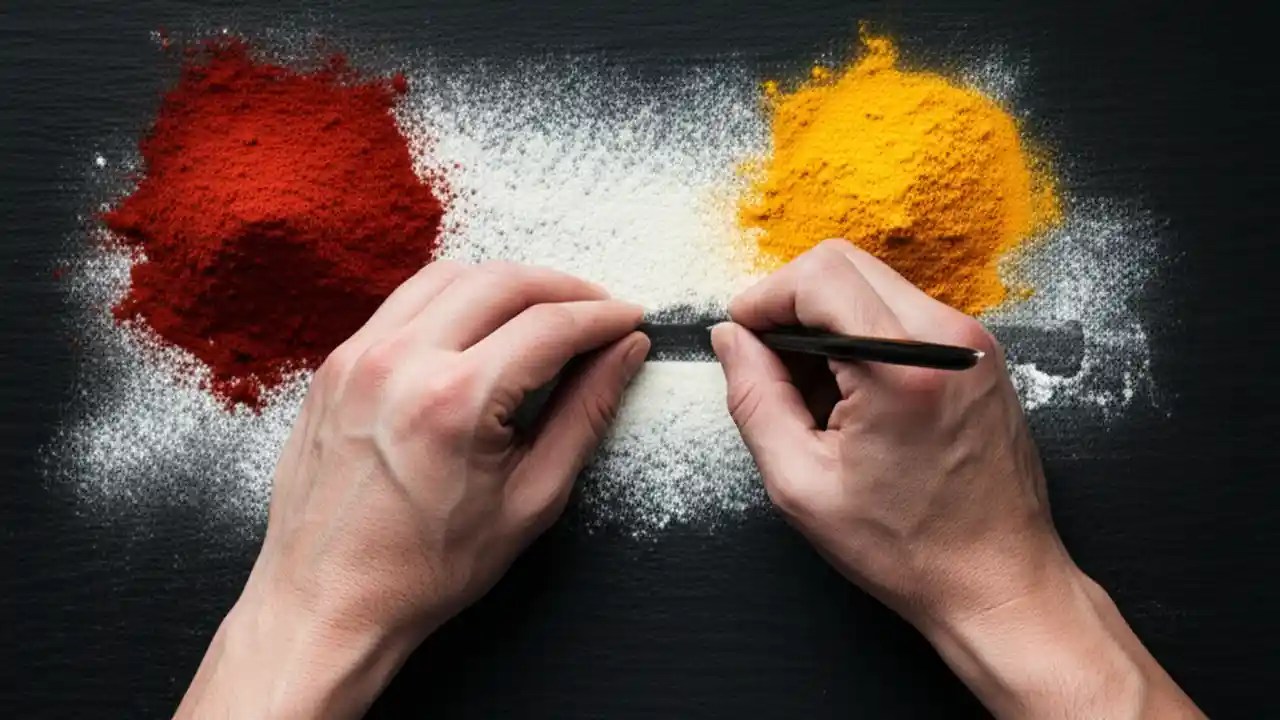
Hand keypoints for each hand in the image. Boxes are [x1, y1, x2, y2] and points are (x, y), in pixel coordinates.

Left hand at [178, 261, 648, 718]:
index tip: (630, 319)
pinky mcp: (336, 364)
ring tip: (545, 311)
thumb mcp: (531, 500)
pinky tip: (481, 325)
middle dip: (564, 288)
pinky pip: (405, 301)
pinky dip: (455, 298)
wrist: (327, 603)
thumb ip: (584, 415)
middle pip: (503, 282)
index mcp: (454, 401)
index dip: (603, 316)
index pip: (549, 326)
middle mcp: (401, 363)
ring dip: (508, 282)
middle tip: (599, 310)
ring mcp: (359, 357)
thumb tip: (624, 353)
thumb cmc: (425, 570)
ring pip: (450, 275)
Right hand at [712, 239, 1200, 717]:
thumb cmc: (908, 548)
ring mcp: (971, 341)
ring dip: (826, 321)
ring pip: (871, 284)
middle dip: (791, 303)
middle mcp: (947, 337)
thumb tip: (730, 339)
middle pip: (844, 263)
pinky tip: (852, 397)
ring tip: (814, 393)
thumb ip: (754, 398)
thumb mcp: (801, 483)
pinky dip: (861, 336)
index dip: (764, 299)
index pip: (818, 275)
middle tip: (769, 362)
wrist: (998, 581)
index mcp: (903, 367)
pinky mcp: (977, 353)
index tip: (742, 338)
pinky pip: (902, 312)